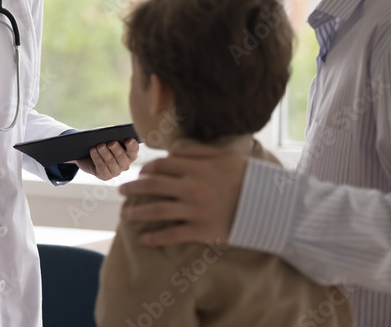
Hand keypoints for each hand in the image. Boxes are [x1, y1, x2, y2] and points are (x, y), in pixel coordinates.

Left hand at [67, 138, 139, 180]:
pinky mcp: (105, 176)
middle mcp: (125, 164)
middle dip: (117, 149)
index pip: (134, 150)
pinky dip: (97, 157)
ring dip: (105, 153)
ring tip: (100, 145)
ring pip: (111, 162)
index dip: (132, 145)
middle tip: (111, 142)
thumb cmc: (102, 142)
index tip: (128, 140)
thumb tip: (108, 132)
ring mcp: (116, 171)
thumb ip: (110, 134)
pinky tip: (93, 150)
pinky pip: (101, 166)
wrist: (88, 156)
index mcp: (130, 153)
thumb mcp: (107, 136)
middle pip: (122, 157)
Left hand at [118, 145, 247, 245]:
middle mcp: (192, 187)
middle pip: (152, 186)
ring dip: (137, 212)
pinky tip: (143, 239)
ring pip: (157, 211)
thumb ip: (197, 152)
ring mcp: (195, 211)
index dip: (147, 169)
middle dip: (133, 188)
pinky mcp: (201, 231)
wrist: (270, 206)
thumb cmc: (248, 177)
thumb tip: (171, 152)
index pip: (161, 166)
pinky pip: (172, 235)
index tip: (140, 174)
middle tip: (121, 191)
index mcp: (196, 168)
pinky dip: (155, 238)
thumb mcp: (226, 155)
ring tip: (125, 214)